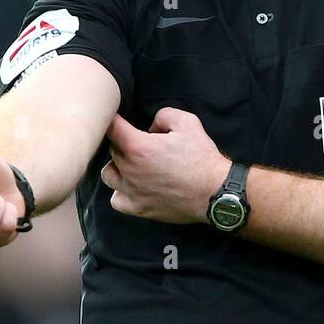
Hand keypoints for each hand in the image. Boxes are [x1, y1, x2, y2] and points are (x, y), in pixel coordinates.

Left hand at [102, 109, 229, 223]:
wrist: (214, 192)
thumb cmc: (202, 158)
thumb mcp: (188, 123)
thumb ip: (163, 115)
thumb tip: (151, 127)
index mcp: (139, 147)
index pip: (111, 128)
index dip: (113, 119)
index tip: (117, 118)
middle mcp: (130, 170)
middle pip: (112, 150)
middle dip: (125, 143)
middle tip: (144, 143)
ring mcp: (131, 191)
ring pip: (108, 174)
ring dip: (118, 166)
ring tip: (135, 165)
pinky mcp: (138, 208)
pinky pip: (116, 198)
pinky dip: (121, 191)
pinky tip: (135, 186)